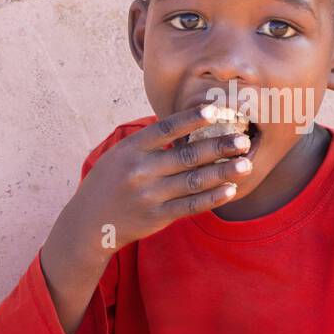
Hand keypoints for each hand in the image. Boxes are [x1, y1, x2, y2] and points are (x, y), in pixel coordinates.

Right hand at [78, 104, 256, 251]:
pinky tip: (230, 190)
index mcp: (131, 149)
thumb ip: (148, 142)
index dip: (191, 119)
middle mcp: (140, 170)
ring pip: (193, 181)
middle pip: (187, 155)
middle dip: (219, 147)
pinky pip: (190, 205)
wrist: (88, 223)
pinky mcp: (156, 217)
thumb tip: (185, 122)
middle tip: (244, 140)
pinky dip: (212, 198)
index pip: (165, 129)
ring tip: (245, 164)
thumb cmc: (110, 182)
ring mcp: (149, 195)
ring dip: (223, 172)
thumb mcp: (120, 155)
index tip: (216, 110)